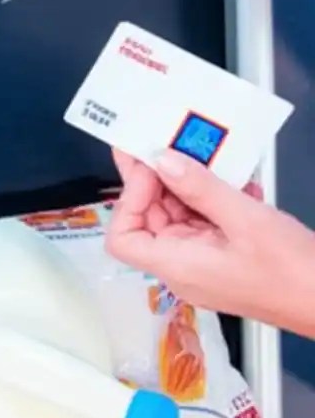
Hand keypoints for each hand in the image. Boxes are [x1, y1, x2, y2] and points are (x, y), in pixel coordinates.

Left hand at [105, 148, 314, 336]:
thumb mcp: (247, 220)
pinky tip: (230, 178)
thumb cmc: (295, 274)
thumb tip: (165, 162)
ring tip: (200, 153)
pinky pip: (206, 223)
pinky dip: (212, 198)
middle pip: (150, 220)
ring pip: (180, 217)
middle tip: (166, 143)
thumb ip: (201, 189)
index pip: (123, 237)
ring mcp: (204, 264)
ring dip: (188, 185)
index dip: (128, 200)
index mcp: (178, 266)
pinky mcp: (225, 257)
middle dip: (158, 181)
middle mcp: (184, 268)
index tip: (150, 168)